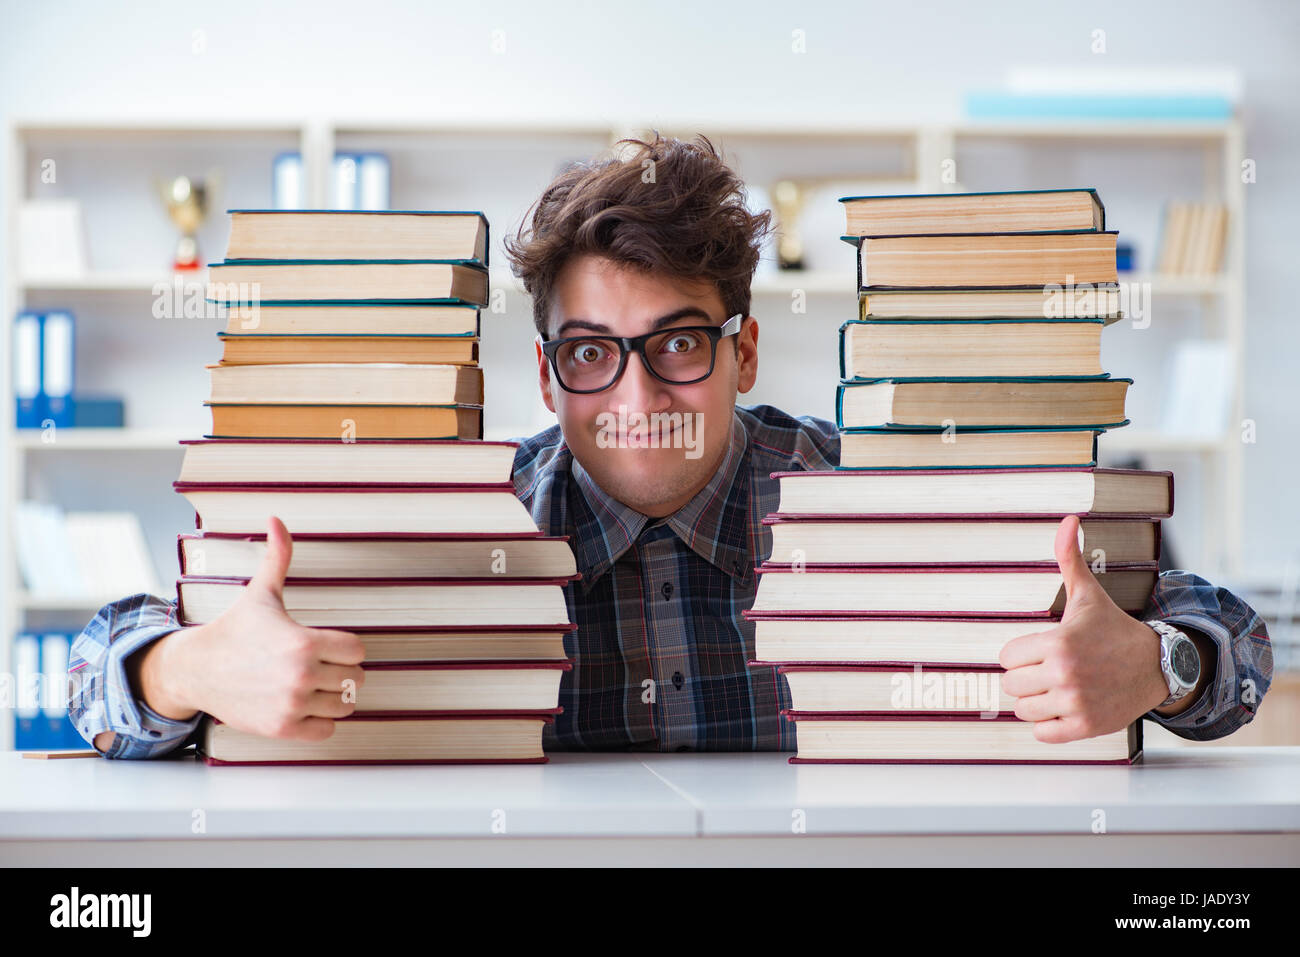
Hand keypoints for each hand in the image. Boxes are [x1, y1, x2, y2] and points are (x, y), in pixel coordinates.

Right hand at [166, 516, 365, 740]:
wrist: (196, 669)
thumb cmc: (235, 630)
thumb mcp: (260, 593)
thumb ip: (278, 557)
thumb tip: (277, 519)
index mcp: (303, 642)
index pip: (358, 650)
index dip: (347, 647)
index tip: (329, 645)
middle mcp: (301, 675)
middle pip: (356, 678)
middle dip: (342, 671)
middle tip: (321, 665)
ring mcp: (292, 704)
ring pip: (346, 706)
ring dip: (335, 697)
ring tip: (314, 685)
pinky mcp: (283, 728)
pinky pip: (327, 730)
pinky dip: (321, 721)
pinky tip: (305, 705)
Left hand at [998, 515, 1168, 742]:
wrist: (1157, 665)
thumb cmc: (1112, 629)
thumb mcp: (1088, 594)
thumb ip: (1068, 558)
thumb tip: (1068, 519)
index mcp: (1057, 643)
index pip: (1006, 657)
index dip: (1021, 652)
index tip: (1042, 649)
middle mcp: (1065, 675)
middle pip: (1011, 685)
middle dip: (1026, 677)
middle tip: (1050, 669)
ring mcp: (1075, 703)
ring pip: (1023, 710)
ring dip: (1036, 701)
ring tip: (1059, 687)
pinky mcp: (1086, 728)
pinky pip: (1042, 734)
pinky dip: (1048, 725)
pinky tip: (1065, 707)